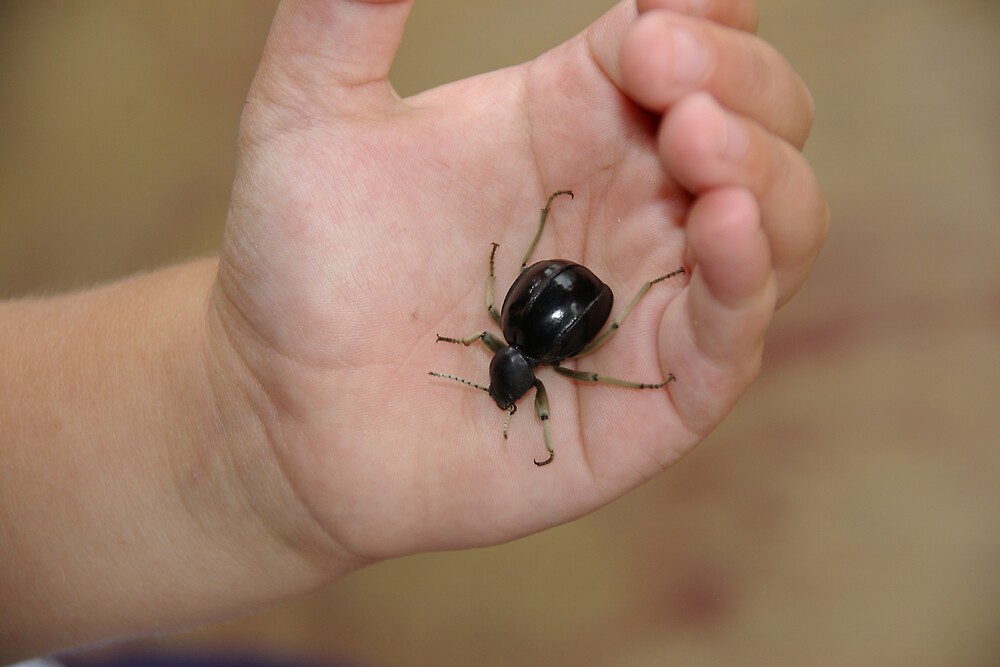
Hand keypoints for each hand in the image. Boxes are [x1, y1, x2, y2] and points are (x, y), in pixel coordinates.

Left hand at [210, 0, 826, 566]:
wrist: (287, 413)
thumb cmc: (303, 270)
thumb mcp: (307, 117)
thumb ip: (347, 10)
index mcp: (571, 116)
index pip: (690, 37)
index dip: (699, 14)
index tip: (653, 12)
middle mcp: (628, 198)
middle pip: (760, 117)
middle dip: (738, 82)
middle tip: (663, 72)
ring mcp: (650, 293)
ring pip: (780, 216)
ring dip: (764, 166)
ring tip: (695, 140)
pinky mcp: (655, 391)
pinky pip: (737, 329)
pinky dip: (749, 273)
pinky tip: (722, 223)